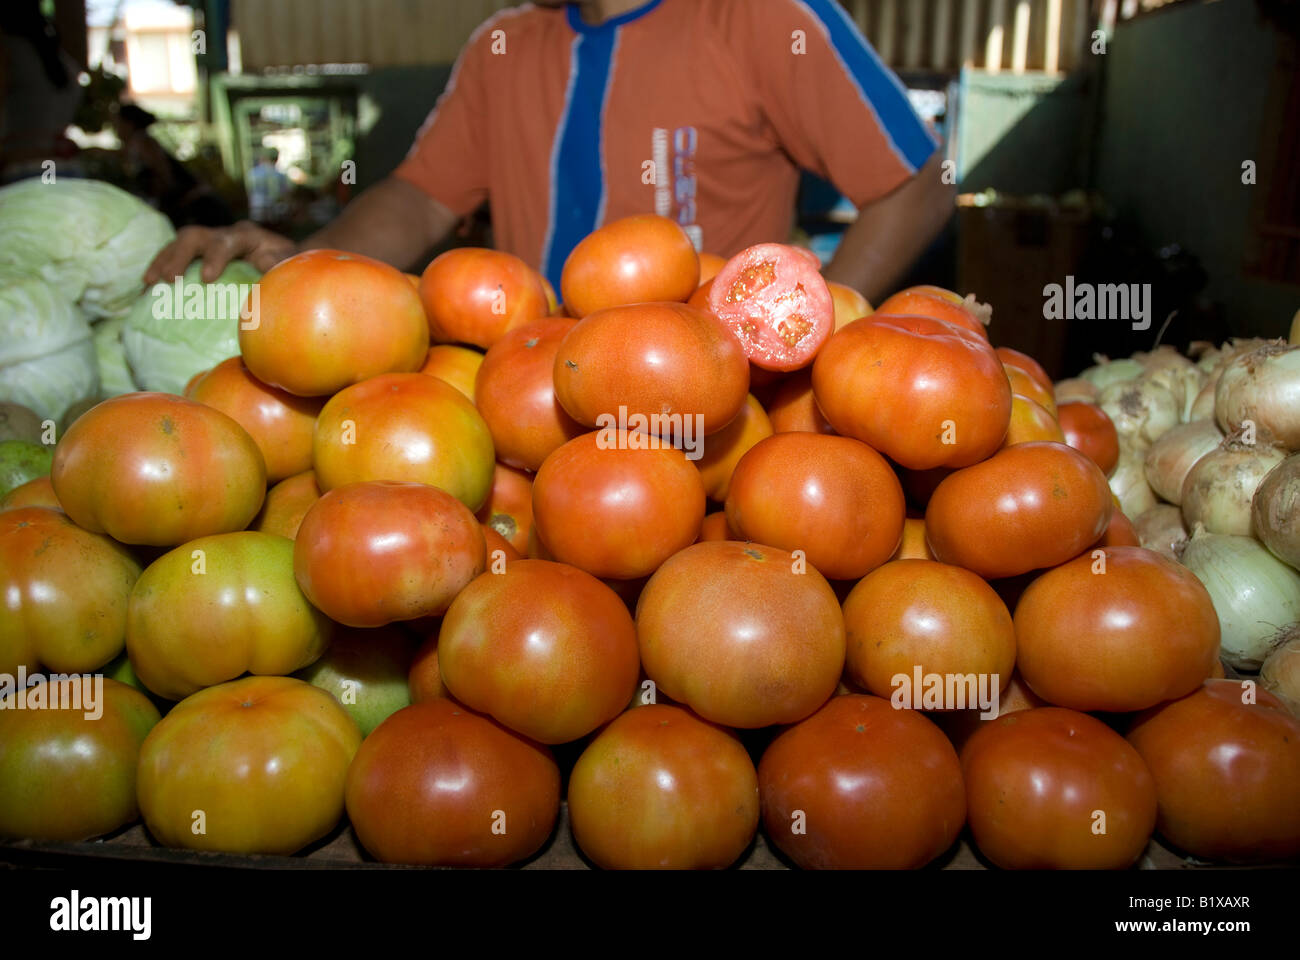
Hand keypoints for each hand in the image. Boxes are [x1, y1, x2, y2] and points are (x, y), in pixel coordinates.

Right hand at [144, 221, 297, 284]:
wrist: (287, 260)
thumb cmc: (288, 269)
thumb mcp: (289, 270)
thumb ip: (279, 274)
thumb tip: (269, 291)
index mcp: (249, 237)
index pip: (228, 241)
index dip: (215, 256)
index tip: (206, 278)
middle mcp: (226, 234)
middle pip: (196, 237)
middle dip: (179, 256)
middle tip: (168, 281)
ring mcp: (211, 241)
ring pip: (180, 244)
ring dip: (162, 261)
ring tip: (148, 283)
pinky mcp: (201, 253)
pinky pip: (176, 256)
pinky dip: (161, 269)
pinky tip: (148, 289)